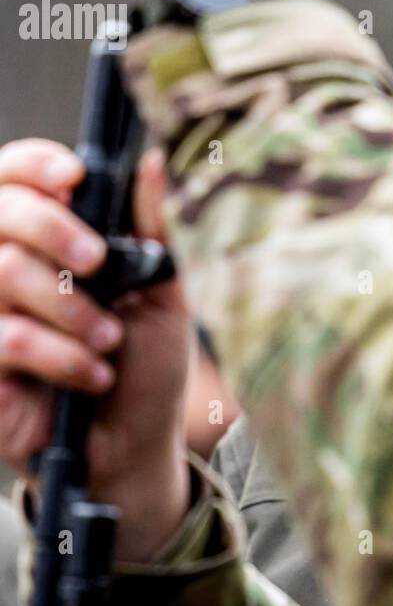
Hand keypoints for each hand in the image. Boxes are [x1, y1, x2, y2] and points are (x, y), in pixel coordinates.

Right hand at [0, 140, 192, 560]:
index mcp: (50, 237)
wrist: (137, 443)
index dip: (35, 165)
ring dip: (70, 307)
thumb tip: (153, 162)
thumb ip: (152, 228)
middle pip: (1, 213)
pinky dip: (61, 355)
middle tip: (99, 264)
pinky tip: (93, 375)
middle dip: (56, 229)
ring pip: (3, 271)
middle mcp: (9, 265)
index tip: (76, 178)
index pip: (14, 175)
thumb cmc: (147, 362)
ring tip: (109, 340)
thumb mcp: (163, 290)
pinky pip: (6, 335)